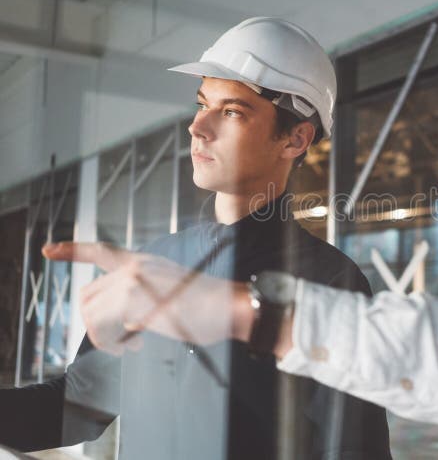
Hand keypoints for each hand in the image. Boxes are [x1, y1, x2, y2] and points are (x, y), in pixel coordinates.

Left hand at [42, 242, 254, 354]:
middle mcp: (134, 267)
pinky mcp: (133, 296)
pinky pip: (101, 326)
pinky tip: (133, 346)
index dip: (72, 250)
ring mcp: (132, 279)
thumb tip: (125, 324)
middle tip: (121, 342)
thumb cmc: (208, 307)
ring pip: (90, 312)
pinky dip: (110, 342)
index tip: (48, 250)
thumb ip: (144, 300)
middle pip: (88, 294)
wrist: (228, 305)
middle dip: (95, 323)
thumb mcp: (171, 295)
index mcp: (144, 263)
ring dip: (102, 336)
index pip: (102, 251)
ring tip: (127, 346)